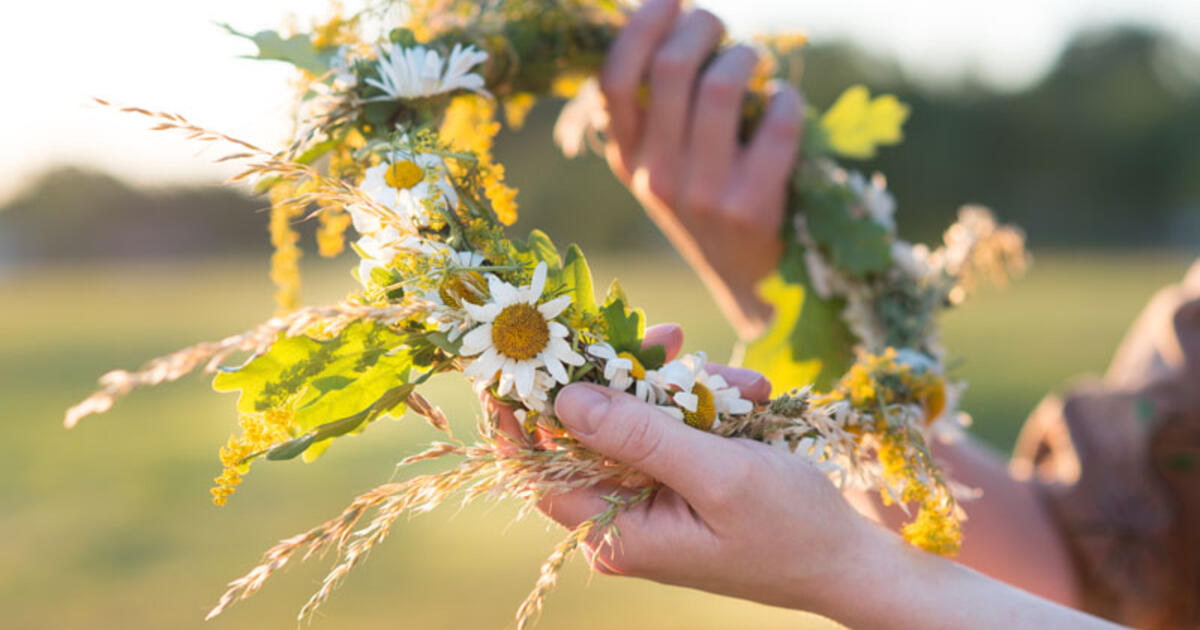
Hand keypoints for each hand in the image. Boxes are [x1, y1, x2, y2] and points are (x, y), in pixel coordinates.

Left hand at [484, 326, 1124, 628]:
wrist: (850, 560)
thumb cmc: (791, 528)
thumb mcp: (717, 474)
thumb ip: (641, 436)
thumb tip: (565, 397)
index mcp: (616, 530)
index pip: (537, 467)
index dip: (518, 412)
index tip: (517, 353)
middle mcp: (622, 518)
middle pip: (592, 431)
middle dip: (630, 378)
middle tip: (667, 339)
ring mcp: (651, 502)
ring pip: (638, 421)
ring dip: (683, 389)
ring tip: (743, 384)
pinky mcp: (679, 486)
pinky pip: (672, 430)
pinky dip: (704, 406)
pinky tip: (751, 395)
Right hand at [601, 0, 803, 339]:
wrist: (748, 282)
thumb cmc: (709, 201)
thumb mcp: (665, 164)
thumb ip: (659, 109)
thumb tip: (669, 25)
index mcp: (626, 160)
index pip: (613, 80)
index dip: (641, 26)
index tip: (670, 0)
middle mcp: (654, 178)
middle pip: (669, 68)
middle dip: (702, 25)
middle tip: (721, 27)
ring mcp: (701, 195)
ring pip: (720, 86)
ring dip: (746, 56)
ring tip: (754, 61)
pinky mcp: (749, 208)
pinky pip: (775, 121)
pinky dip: (786, 99)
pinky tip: (784, 105)